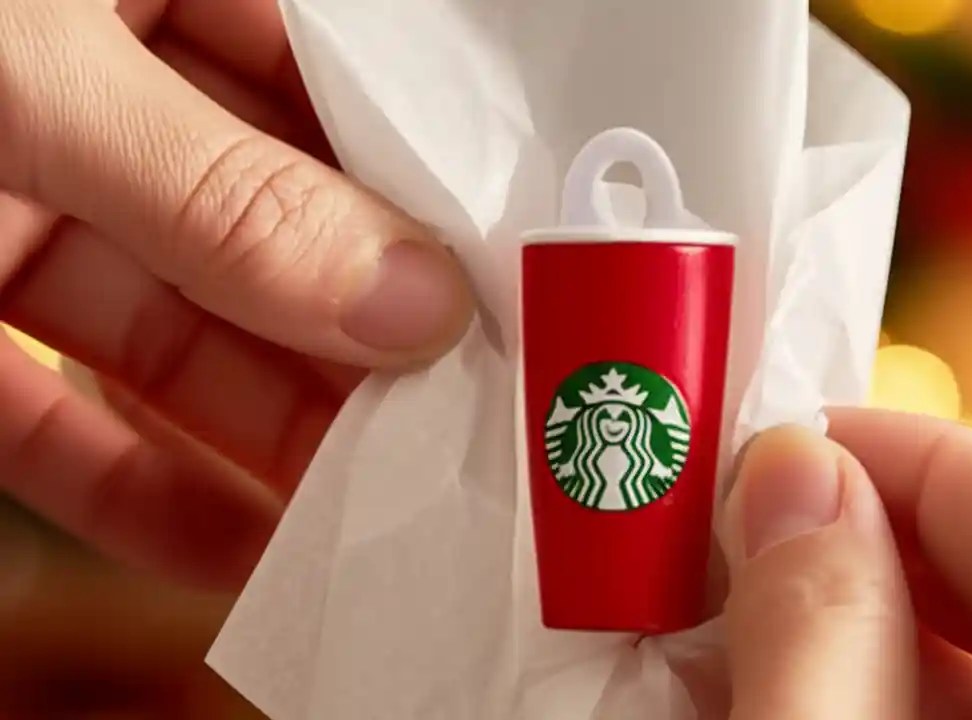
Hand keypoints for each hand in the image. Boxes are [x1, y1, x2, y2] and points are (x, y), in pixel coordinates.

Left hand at [0, 1, 471, 588]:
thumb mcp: (41, 71)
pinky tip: (232, 545)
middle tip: (456, 426)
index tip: (497, 296)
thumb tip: (407, 300)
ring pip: (176, 335)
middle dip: (358, 341)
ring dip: (271, 432)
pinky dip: (132, 486)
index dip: (418, 195)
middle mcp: (98, 97)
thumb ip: (218, 190)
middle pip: (269, 233)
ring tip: (377, 504)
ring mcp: (20, 204)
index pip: (332, 90)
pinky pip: (53, 414)